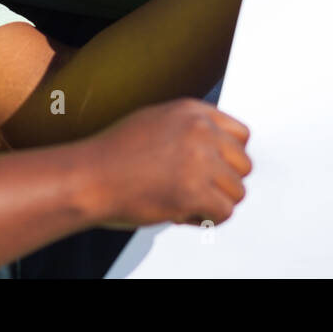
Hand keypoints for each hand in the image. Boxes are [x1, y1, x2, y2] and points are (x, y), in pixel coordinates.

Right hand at [84, 99, 251, 227]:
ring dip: (216, 202)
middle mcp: (201, 132)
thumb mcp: (155, 121)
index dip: (230, 157)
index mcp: (193, 111)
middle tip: (202, 192)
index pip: (241, 134)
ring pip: (237, 191)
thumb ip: (189, 129)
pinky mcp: (194, 191)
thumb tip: (217, 149)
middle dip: (225, 182)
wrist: (88, 177)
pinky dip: (208, 220)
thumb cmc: (113, 155)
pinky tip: (186, 215)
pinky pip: (225, 212)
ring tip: (189, 204)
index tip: (217, 170)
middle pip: (244, 164)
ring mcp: (200, 161)